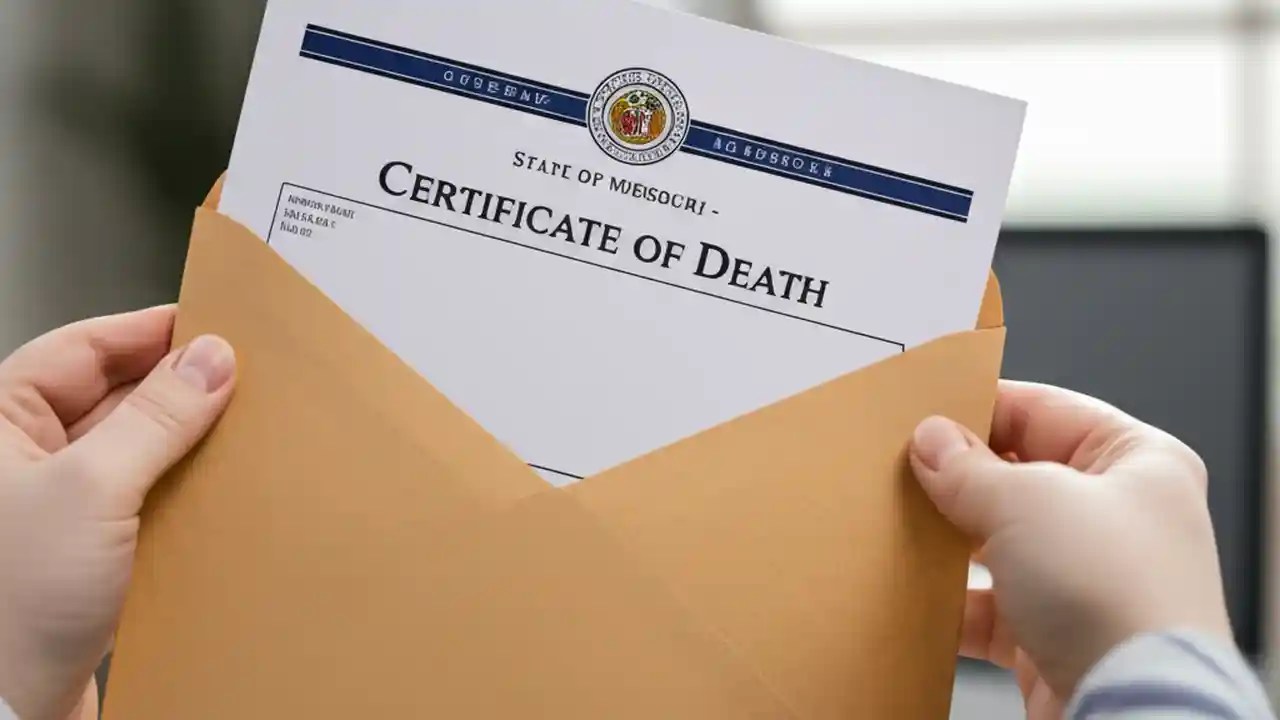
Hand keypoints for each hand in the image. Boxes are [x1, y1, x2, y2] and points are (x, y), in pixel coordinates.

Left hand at [0, 307, 235, 719]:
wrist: (12, 705)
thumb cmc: (14, 604)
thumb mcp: (94, 488)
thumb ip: (156, 416)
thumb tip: (209, 358)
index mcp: (0, 421)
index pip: (83, 346)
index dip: (149, 330)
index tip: (214, 323)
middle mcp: (22, 454)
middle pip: (111, 391)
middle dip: (175, 383)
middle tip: (238, 376)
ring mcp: (54, 500)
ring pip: (131, 441)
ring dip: (182, 436)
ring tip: (237, 429)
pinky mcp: (83, 544)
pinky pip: (140, 490)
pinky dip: (179, 483)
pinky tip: (216, 486)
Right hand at [910, 381, 1231, 718]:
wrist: (1130, 707)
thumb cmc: (1117, 596)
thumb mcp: (1027, 501)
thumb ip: (969, 468)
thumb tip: (932, 442)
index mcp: (1139, 462)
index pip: (1046, 411)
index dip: (983, 410)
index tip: (927, 414)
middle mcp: (1120, 519)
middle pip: (1020, 478)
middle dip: (961, 479)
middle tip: (908, 470)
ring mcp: (1087, 581)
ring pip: (1000, 543)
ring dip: (953, 541)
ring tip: (907, 528)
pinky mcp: (1056, 637)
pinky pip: (990, 607)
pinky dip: (953, 602)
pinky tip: (920, 593)